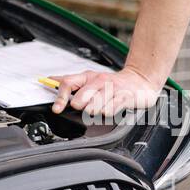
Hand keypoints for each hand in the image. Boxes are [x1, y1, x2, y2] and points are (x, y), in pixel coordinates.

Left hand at [43, 66, 161, 118]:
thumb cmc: (112, 83)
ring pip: (97, 101)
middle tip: (81, 109)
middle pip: (83, 94)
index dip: (61, 97)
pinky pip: (114, 106)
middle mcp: (99, 81)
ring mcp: (113, 89)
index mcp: (88, 77)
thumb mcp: (90, 79)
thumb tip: (50, 80)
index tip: (56, 109)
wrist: (139, 80)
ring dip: (93, 109)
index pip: (69, 83)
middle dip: (80, 104)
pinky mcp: (126, 97)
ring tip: (94, 111)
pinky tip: (107, 113)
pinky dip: (109, 111)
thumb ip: (71, 81)